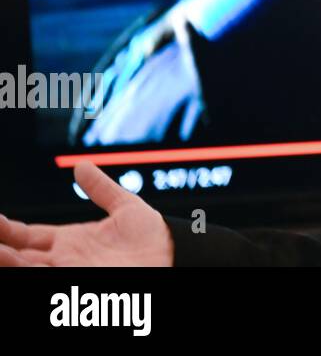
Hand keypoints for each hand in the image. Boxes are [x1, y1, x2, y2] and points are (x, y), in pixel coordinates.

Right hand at [0, 163, 173, 266]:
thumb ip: (101, 188)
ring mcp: (66, 272)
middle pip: (18, 252)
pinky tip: (5, 257)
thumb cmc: (155, 238)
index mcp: (71, 241)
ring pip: (22, 266)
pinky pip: (37, 278)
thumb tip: (81, 165)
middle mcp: (63, 259)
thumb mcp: (125, 206)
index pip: (28, 236)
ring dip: (4, 257)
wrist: (173, 256)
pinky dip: (18, 268)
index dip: (8, 229)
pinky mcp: (71, 285)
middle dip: (0, 242)